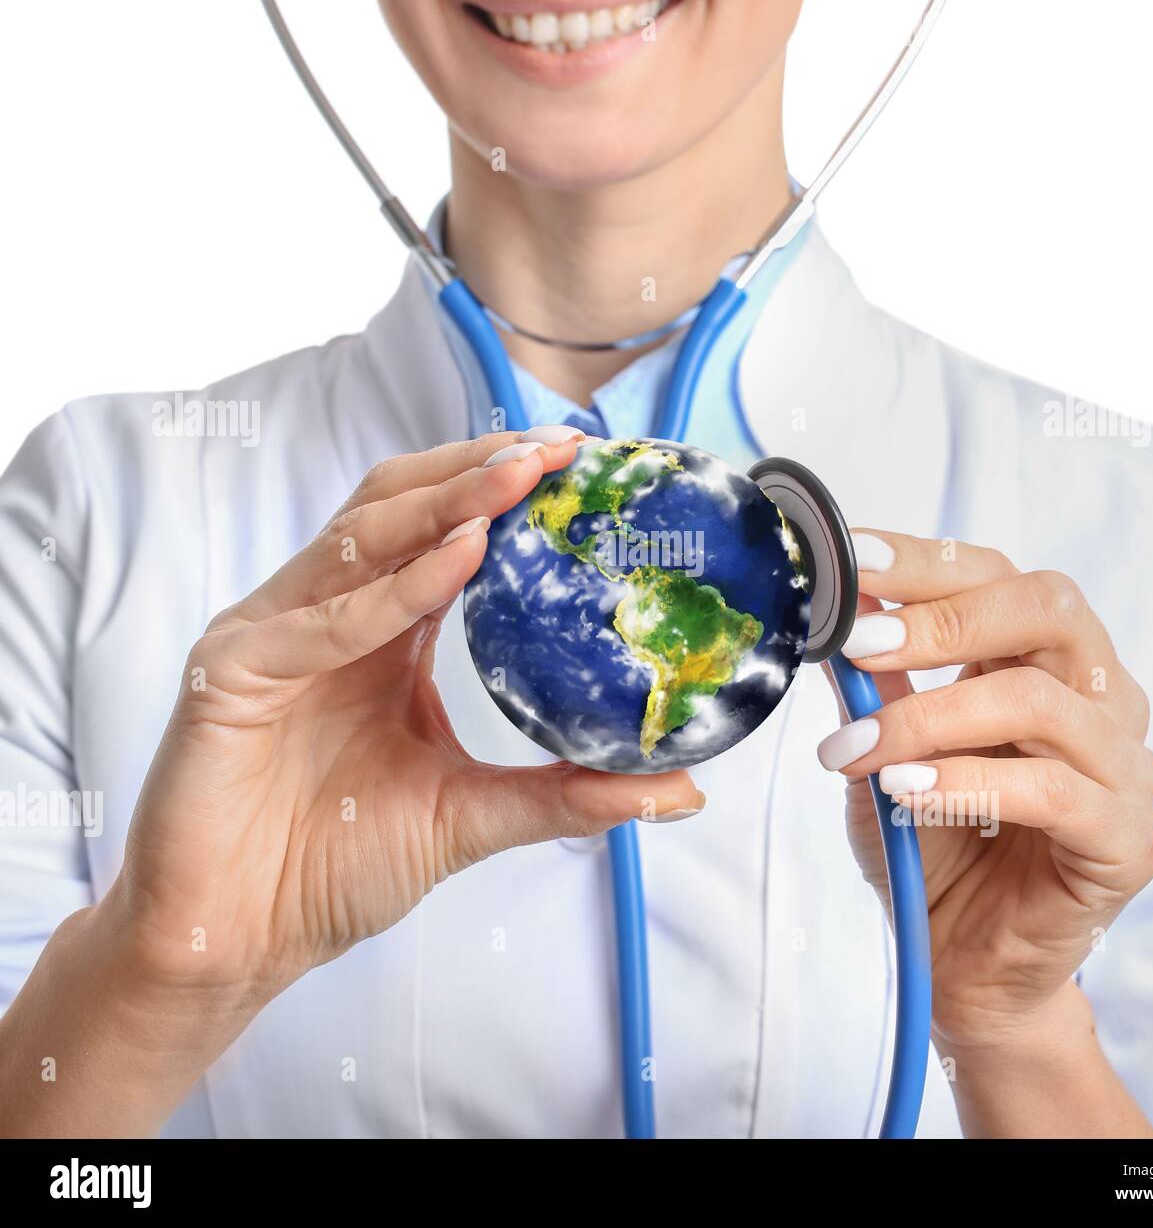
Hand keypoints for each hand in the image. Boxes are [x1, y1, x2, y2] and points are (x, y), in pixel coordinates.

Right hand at [105, 430, 703, 1010]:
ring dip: (443, 504)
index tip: (582, 468)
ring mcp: (276, 632)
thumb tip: (685, 793)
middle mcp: (329, 615)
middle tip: (558, 452)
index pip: (442, 532)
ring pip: (360, 538)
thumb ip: (568, 794)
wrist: (240, 936)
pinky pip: (320, 619)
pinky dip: (392, 588)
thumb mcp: (471, 815)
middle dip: (479, 470)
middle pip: (401, 508)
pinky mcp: (232, 669)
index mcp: (381, 632)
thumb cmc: (337, 865)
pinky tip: (458, 559)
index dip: (505, 493)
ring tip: (518, 479)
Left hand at [817, 530, 1152, 1057]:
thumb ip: (873, 683)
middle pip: (1047, 608)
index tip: (851, 561)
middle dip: (941, 618)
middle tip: (858, 644)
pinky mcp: (1128, 840)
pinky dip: (967, 783)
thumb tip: (832, 609)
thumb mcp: (884, 748)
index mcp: (1041, 660)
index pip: (998, 578)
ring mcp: (1123, 767)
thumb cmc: (929, 844)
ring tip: (855, 747)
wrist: (961, 959)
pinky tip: (905, 790)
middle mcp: (1097, 698)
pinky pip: (1055, 792)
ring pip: (1038, 700)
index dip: (925, 563)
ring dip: (929, 717)